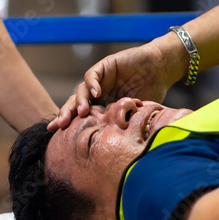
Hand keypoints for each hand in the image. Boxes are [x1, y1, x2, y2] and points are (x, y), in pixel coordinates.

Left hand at [47, 39, 182, 130]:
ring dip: (80, 101)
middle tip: (60, 125)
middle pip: (75, 103)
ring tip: (82, 112)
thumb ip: (126, 128)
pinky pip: (92, 75)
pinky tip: (95, 93)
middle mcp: (98, 93)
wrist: (162, 69)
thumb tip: (119, 153)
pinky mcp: (104, 66)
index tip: (56, 136)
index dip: (69, 124)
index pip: (80, 116)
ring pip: (81, 90)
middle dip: (66, 114)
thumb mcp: (137, 116)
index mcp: (102, 107)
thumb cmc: (153, 92)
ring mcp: (100, 80)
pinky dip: (92, 84)